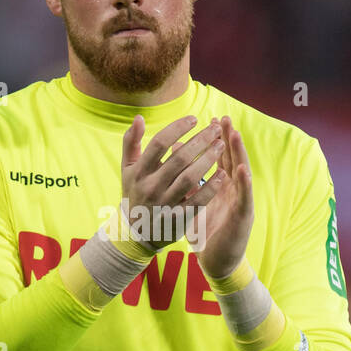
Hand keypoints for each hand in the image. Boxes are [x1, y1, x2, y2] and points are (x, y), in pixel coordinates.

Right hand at [120, 114, 224, 251]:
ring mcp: (164, 203)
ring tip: (221, 145)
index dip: (178, 128)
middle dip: (200, 141)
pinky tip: (222, 174)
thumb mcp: (127, 169)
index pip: (159, 143)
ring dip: (208, 159)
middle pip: (179, 158)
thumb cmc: (135, 193)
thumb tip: (139, 117)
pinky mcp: (178, 218)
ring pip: (190, 178)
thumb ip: (131, 142)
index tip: (194, 119)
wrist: (136, 232)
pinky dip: (211, 187)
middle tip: (215, 129)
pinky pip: (198, 200)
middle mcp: (151, 186)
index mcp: (139, 171)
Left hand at [184, 115, 252, 278]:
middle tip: (224, 118)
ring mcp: (240, 202)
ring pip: (241, 174)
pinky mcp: (244, 217)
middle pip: (232, 159)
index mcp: (222, 186)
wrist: (217, 260)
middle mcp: (233, 191)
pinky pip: (244, 198)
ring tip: (234, 135)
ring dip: (239, 154)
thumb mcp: (194, 203)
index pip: (220, 157)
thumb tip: (176, 158)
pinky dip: (244, 184)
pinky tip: (242, 171)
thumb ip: (188, 181)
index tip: (210, 119)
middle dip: (229, 139)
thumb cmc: (207, 231)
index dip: (216, 139)